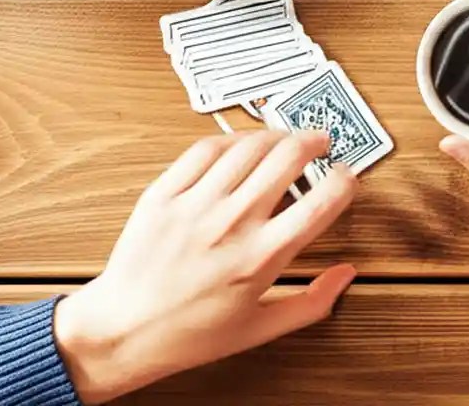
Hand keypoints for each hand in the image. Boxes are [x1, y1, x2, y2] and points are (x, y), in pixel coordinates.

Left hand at [53, 131, 357, 403]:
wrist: (122, 329)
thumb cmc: (187, 334)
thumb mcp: (260, 329)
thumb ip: (312, 302)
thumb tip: (345, 275)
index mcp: (261, 258)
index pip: (321, 202)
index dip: (344, 180)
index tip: (346, 177)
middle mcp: (230, 224)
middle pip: (288, 158)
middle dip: (313, 142)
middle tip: (318, 143)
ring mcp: (195, 205)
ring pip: (248, 146)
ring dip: (275, 135)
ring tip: (283, 139)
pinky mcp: (163, 194)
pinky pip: (203, 149)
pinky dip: (229, 138)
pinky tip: (238, 144)